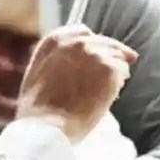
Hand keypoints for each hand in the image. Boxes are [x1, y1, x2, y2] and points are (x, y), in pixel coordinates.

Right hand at [16, 25, 136, 142]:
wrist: (47, 127)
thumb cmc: (38, 110)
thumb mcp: (37, 74)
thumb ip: (56, 59)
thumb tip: (78, 59)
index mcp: (55, 41)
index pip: (83, 31)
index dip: (93, 44)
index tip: (99, 53)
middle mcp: (75, 42)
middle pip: (104, 42)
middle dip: (110, 56)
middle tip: (115, 71)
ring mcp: (95, 54)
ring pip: (117, 56)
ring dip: (115, 70)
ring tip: (107, 89)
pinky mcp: (110, 69)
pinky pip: (123, 71)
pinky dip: (119, 82)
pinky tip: (110, 95)